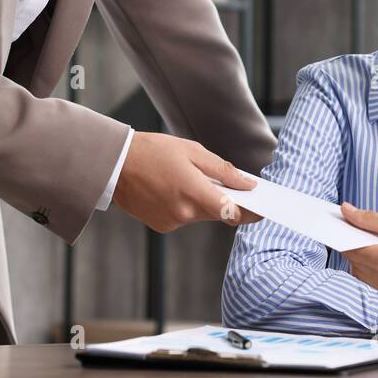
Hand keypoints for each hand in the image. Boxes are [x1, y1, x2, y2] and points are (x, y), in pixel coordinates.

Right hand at [112, 131, 262, 232]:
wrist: (114, 164)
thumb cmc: (153, 151)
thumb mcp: (192, 151)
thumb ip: (223, 170)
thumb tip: (247, 184)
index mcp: (193, 193)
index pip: (232, 212)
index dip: (251, 213)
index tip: (263, 209)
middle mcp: (184, 214)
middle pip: (217, 213)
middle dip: (225, 200)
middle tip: (227, 183)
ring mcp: (172, 222)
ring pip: (200, 215)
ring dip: (203, 201)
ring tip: (190, 179)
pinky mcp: (162, 226)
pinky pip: (184, 217)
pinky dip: (186, 205)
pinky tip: (174, 188)